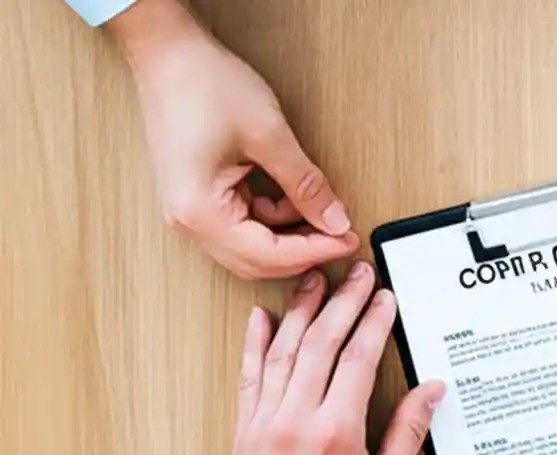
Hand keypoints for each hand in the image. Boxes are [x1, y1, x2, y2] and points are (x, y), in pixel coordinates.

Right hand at [108, 0, 357, 278]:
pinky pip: (242, 224)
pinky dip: (273, 218)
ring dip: (289, 233)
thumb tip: (334, 219)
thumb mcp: (269, 136)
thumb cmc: (203, 84)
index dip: (315, 250)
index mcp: (199, 211)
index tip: (348, 241)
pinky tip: (294, 198)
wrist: (169, 53)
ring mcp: (190, 210)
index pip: (267, 255)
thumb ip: (306, 184)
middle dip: (303, 250)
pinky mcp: (198, 197)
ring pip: (250, 245)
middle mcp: (188, 219)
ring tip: (321, 210)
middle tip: (342, 235)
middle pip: (256, 260)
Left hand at [210, 262, 444, 454]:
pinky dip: (256, 345)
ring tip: (314, 280)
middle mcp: (296, 422)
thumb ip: (408, 433)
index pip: (358, 359)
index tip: (384, 297)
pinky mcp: (244, 434)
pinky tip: (262, 319)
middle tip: (355, 273)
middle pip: (321, 344)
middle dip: (341, 302)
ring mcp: (265, 425)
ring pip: (283, 352)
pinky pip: (250, 378)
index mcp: (337, 434)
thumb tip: (432, 390)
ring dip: (301, 311)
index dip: (373, 322)